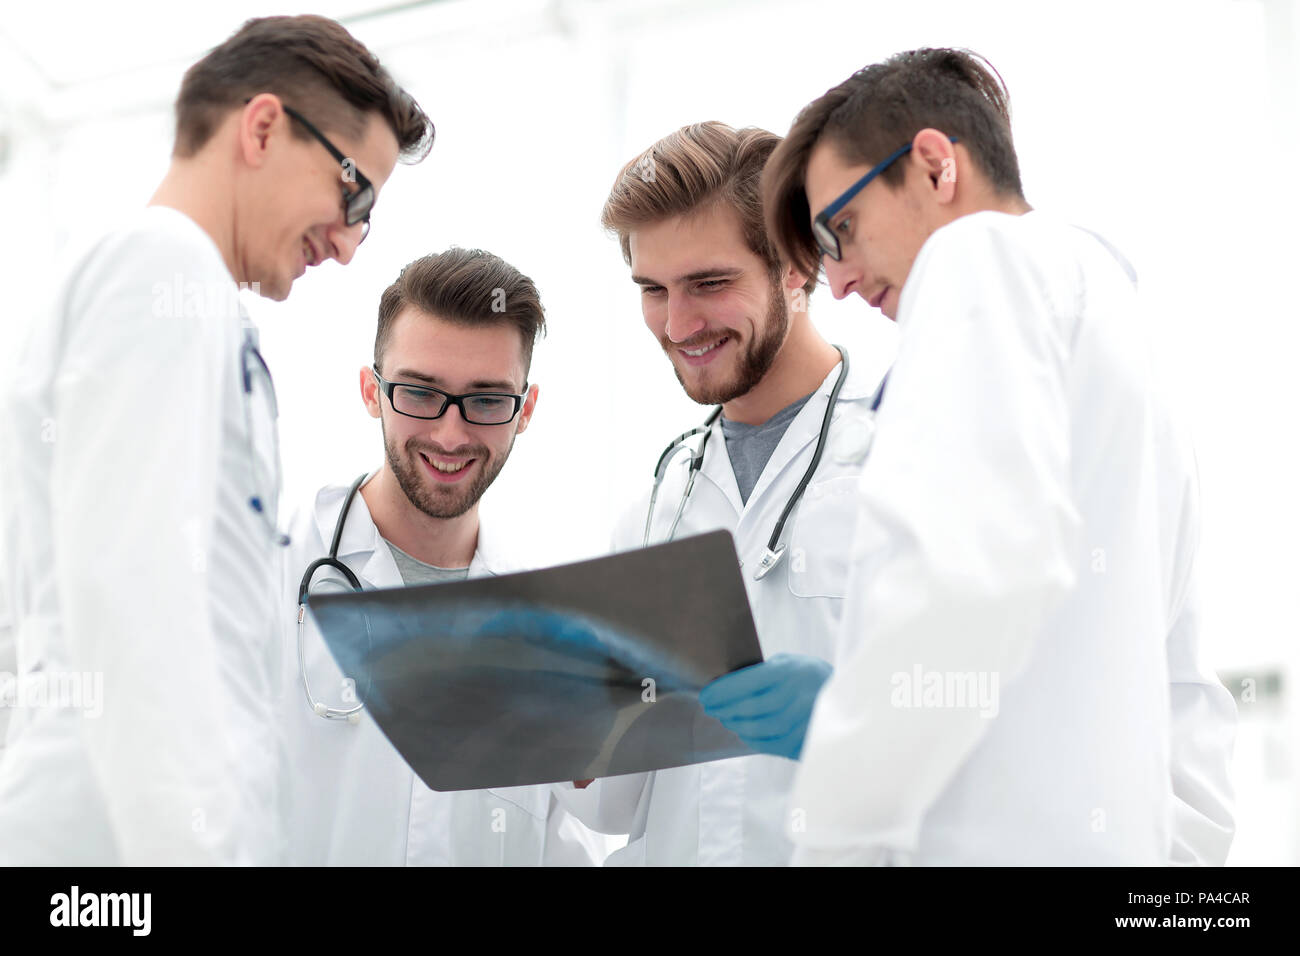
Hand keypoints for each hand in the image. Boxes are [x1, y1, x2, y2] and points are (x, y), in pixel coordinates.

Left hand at [698, 653, 832, 760]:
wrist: (851, 698)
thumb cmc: (811, 678)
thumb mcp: (791, 663)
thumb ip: (763, 673)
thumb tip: (727, 686)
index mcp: (789, 672)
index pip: (745, 683)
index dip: (720, 691)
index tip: (706, 696)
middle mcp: (795, 696)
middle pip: (748, 707)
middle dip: (724, 709)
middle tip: (712, 709)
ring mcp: (801, 721)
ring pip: (756, 727)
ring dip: (736, 724)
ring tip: (727, 719)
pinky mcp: (804, 741)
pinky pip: (769, 744)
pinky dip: (752, 739)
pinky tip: (745, 732)